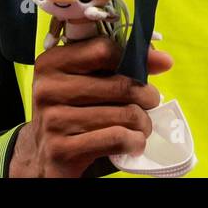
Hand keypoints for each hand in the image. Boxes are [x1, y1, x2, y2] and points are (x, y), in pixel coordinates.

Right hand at [8, 35, 173, 177]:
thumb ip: (123, 65)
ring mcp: (52, 121)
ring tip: (142, 126)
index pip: (103, 49)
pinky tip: (134, 143)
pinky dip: (135, 141)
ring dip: (143, 122)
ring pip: (123, 114)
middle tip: (150, 104)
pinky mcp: (61, 151)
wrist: (43, 157)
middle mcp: (47, 89)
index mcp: (52, 63)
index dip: (134, 58)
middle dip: (146, 96)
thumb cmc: (75, 112)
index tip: (149, 70)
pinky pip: (116, 138)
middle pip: (120, 85)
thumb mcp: (90, 83)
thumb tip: (164, 60)